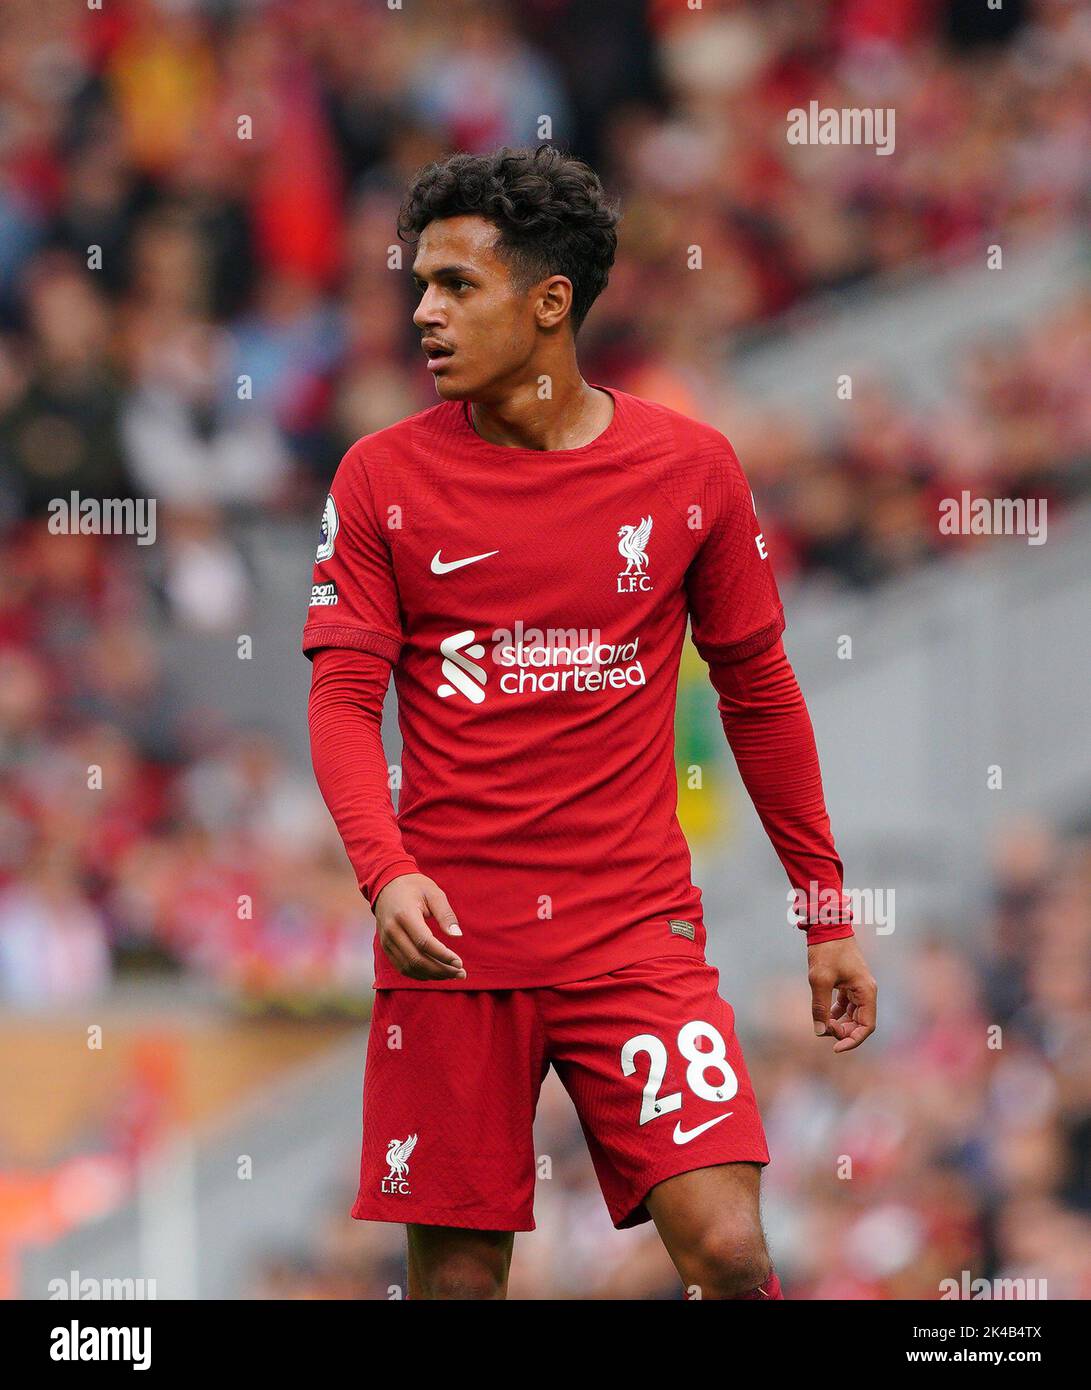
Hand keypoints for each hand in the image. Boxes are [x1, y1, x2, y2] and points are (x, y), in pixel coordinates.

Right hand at [372, 874, 465, 981]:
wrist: (386, 884)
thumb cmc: (414, 887)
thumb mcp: (433, 893)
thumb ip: (445, 914)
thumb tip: (457, 935)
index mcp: (404, 915)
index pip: (424, 943)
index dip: (442, 956)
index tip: (459, 963)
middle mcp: (392, 931)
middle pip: (416, 959)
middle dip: (440, 970)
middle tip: (460, 973)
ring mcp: (386, 940)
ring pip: (408, 967)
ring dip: (432, 975)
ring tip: (451, 974)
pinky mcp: (385, 947)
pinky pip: (401, 967)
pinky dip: (419, 974)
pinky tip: (435, 973)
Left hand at [808, 937, 875, 1051]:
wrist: (827, 925)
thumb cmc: (826, 950)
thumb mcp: (820, 980)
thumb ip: (820, 1007)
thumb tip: (820, 1032)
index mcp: (866, 991)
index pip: (867, 1026)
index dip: (853, 1040)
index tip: (835, 1047)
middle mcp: (866, 991)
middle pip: (860, 1023)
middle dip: (844, 1032)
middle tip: (824, 1030)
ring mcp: (858, 987)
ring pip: (853, 1015)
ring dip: (840, 1024)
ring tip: (823, 1024)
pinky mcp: (849, 982)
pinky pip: (846, 1005)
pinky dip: (836, 1013)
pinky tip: (824, 1016)